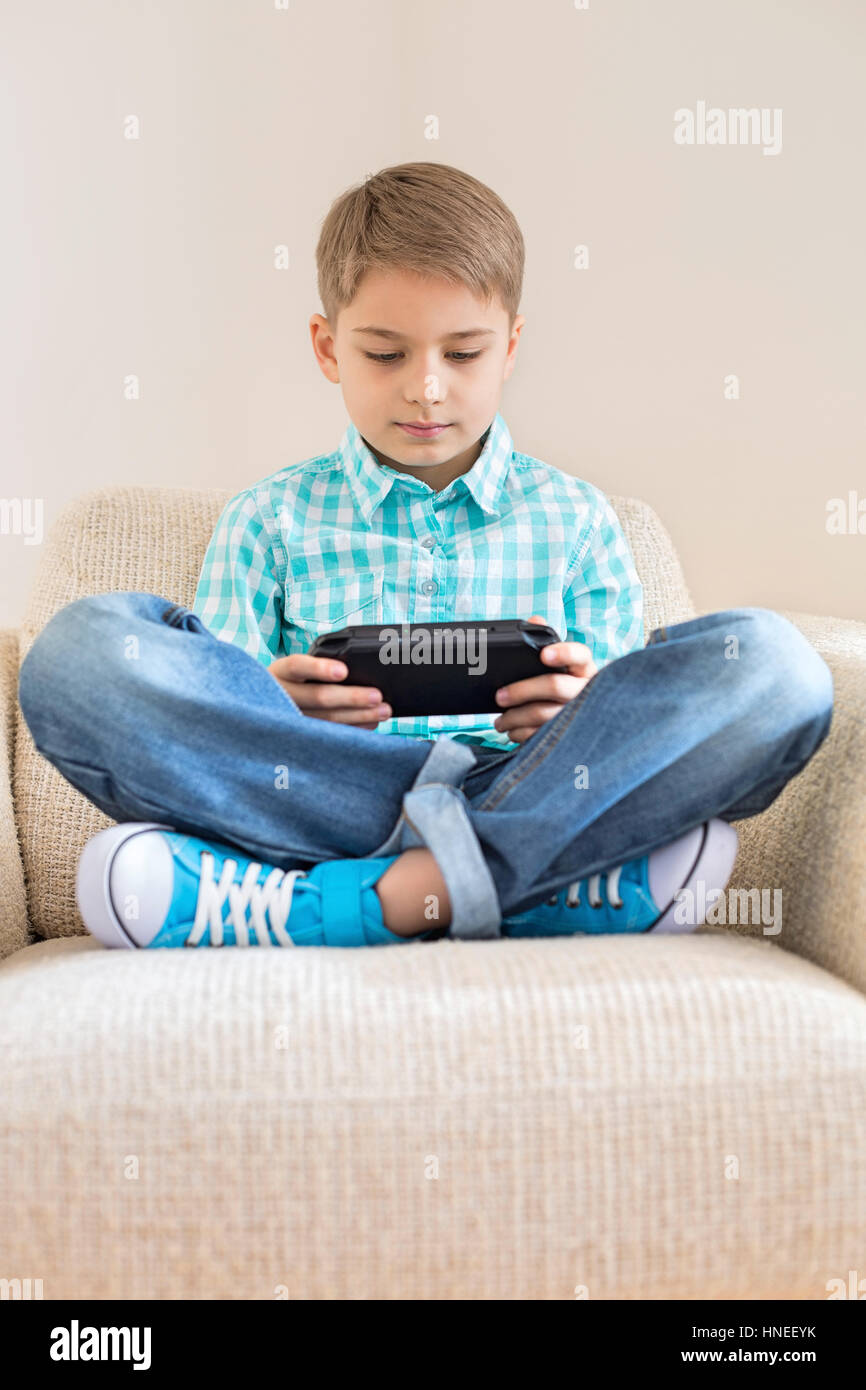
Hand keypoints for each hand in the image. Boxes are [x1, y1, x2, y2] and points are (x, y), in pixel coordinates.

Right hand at [268, 652, 390, 727]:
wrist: (264, 703)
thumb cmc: (291, 680)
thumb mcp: (296, 669)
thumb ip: (318, 666)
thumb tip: (357, 668)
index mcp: (281, 671)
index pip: (298, 666)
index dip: (319, 668)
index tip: (343, 671)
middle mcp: (282, 695)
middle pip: (318, 696)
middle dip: (351, 697)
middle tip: (377, 696)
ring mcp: (290, 719)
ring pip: (326, 719)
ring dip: (359, 715)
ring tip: (383, 711)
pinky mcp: (300, 735)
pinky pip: (329, 734)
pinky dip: (353, 728)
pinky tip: (370, 724)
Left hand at [493, 615, 598, 745]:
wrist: (581, 719)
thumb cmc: (563, 682)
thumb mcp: (557, 662)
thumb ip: (544, 640)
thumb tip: (534, 619)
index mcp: (583, 667)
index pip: (579, 654)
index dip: (563, 653)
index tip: (543, 655)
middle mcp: (585, 690)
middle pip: (554, 686)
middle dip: (522, 691)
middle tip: (499, 696)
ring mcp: (578, 714)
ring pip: (544, 715)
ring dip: (515, 717)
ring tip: (499, 720)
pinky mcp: (569, 735)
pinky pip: (541, 735)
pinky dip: (521, 734)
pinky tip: (511, 731)